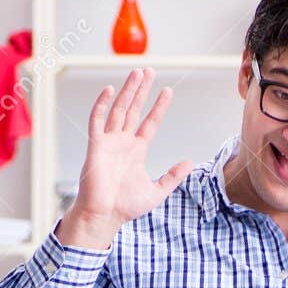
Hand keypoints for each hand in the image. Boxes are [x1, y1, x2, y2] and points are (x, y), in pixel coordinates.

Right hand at [58, 68, 193, 249]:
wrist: (105, 216)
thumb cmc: (126, 207)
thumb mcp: (157, 191)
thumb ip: (173, 176)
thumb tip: (190, 163)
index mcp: (136, 151)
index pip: (149, 123)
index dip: (158, 107)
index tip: (167, 92)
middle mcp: (122, 142)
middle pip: (133, 110)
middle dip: (141, 90)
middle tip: (148, 70)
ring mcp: (109, 142)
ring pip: (119, 110)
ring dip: (128, 91)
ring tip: (137, 73)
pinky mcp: (96, 145)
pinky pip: (97, 120)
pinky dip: (102, 105)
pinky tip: (110, 90)